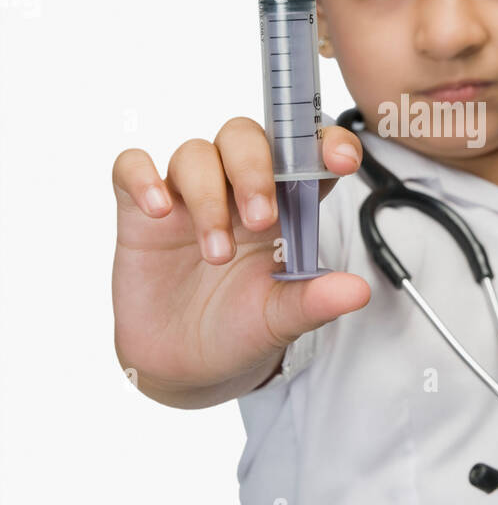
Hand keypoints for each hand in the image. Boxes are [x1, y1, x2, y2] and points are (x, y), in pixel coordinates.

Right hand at [111, 118, 369, 406]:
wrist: (185, 367)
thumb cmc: (239, 330)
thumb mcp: (279, 319)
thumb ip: (314, 301)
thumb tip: (358, 292)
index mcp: (282, 205)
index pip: (305, 152)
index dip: (324, 142)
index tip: (339, 160)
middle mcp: (235, 189)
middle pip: (244, 137)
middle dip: (255, 169)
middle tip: (261, 220)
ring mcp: (186, 196)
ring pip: (194, 153)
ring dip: (208, 196)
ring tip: (215, 252)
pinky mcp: (140, 210)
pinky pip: (131, 166)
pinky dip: (143, 178)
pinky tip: (159, 210)